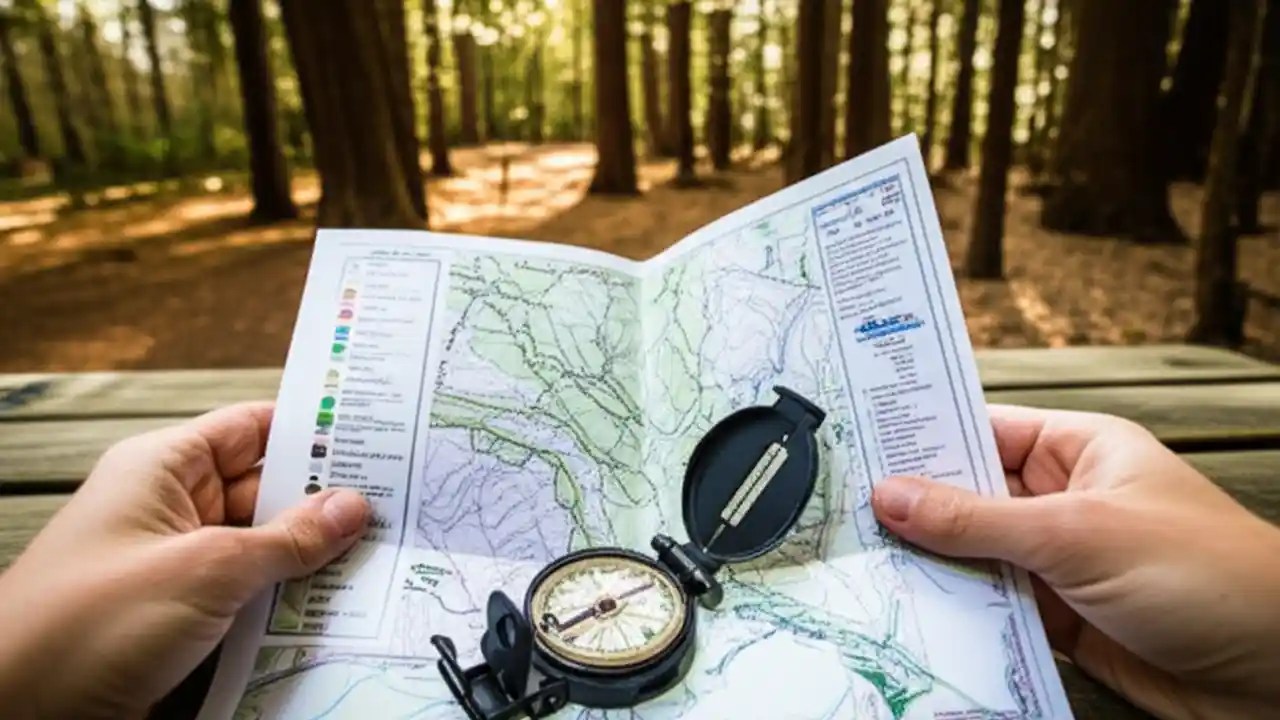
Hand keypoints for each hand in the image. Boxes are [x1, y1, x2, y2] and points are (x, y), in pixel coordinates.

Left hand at [0, 402, 369, 719]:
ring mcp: (176, 564)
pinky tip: (335, 608)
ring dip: (311, 558)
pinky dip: (288, 600)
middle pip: (267, 490)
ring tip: (380, 558)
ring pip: (264, 546)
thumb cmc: (87, 624)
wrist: (16, 714)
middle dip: (326, 502)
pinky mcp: (180, 615)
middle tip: (397, 510)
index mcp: (163, 468)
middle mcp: (171, 508)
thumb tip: (351, 506)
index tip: (378, 438)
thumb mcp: (206, 570)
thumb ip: (288, 538)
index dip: (314, 430)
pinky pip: (249, 594)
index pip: (253, 429)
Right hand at [871, 405, 1279, 719]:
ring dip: (931, 564)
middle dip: (914, 507)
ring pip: (975, 554)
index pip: (983, 430)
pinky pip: (993, 606)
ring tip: (864, 564)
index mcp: (1080, 450)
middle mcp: (1066, 500)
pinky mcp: (1062, 617)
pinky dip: (958, 611)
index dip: (923, 435)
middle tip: (844, 512)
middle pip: (970, 495)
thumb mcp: (1077, 533)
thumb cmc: (1208, 575)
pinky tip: (915, 611)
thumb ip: (977, 518)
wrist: (1277, 673)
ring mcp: (1062, 561)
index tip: (860, 443)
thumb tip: (893, 495)